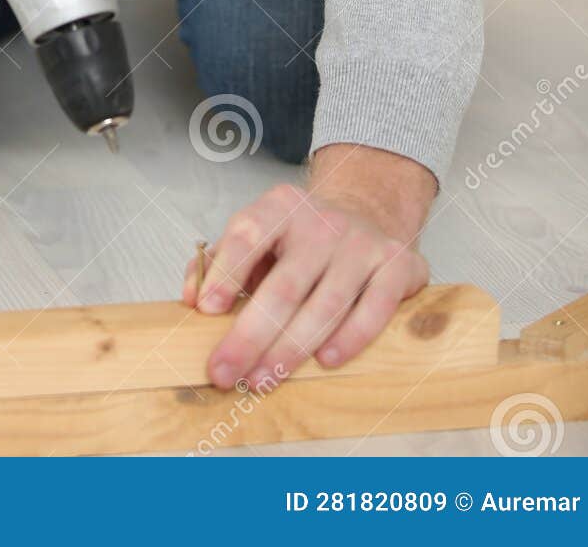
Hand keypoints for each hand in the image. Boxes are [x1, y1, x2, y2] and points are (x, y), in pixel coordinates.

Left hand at [183, 152, 432, 389]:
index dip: (226, 272)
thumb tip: (191, 298)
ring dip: (290, 350)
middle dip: (250, 335)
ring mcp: (362, 243)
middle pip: (284, 285)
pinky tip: (326, 360)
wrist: (368, 210)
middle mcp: (322, 221)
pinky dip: (350, 339)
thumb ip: (218, 262)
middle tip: (224, 372)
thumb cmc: (300, 237)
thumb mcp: (257, 234)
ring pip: (325, 306)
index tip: (205, 309)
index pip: (249, 233)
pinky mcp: (397, 266)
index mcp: (280, 206)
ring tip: (262, 380)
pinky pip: (373, 310)